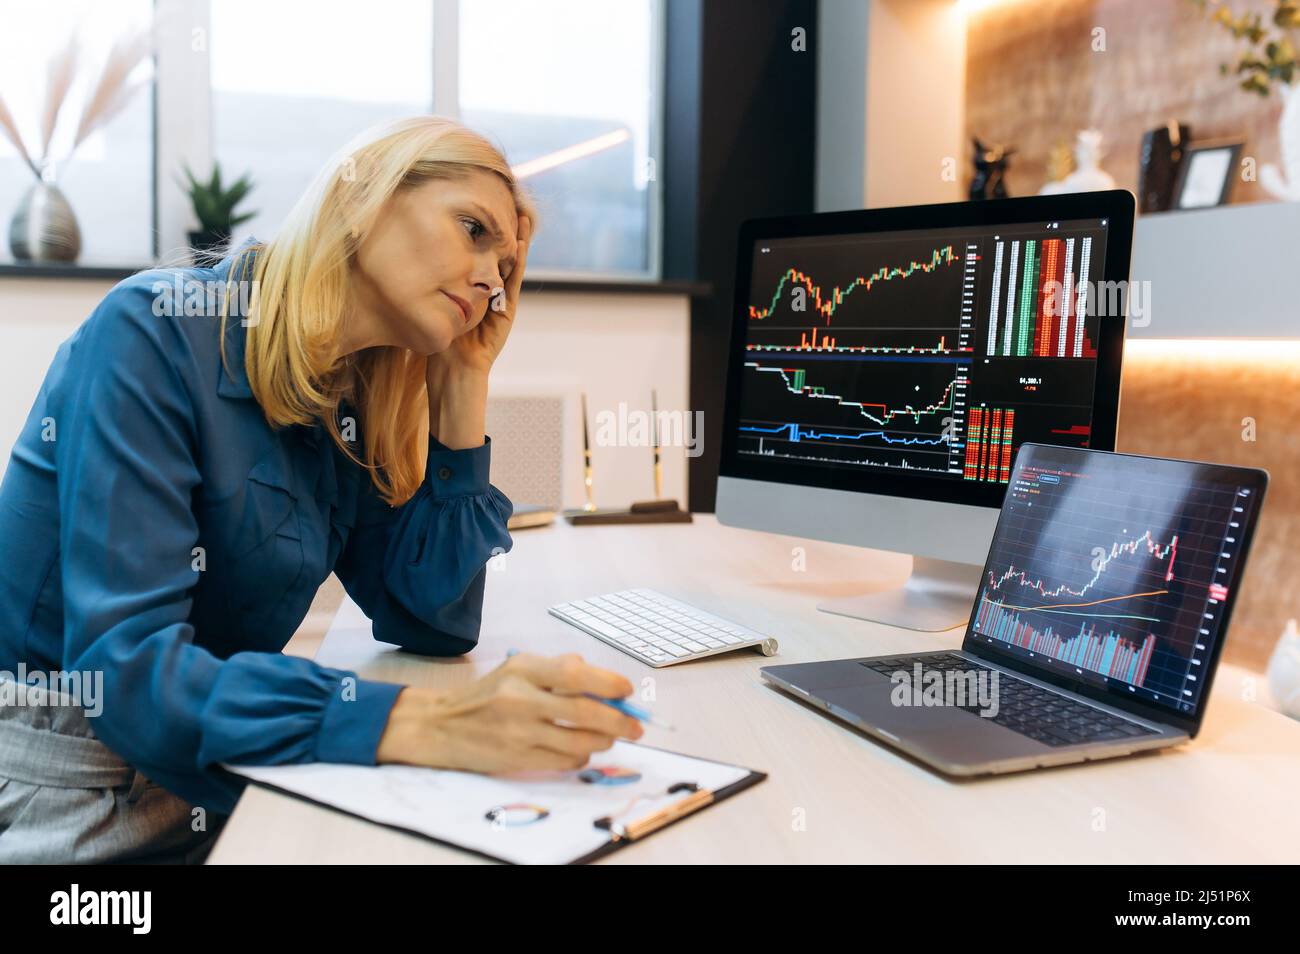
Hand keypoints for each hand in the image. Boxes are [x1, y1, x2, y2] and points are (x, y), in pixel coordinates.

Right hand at [375, 651, 643, 773]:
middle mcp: (521, 699)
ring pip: (579, 742)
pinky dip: (581, 757)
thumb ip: (558, 669)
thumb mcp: (517, 668)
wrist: (441, 725)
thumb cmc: (488, 693)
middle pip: (585, 712)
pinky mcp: (517, 759)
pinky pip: (563, 762)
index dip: (609, 684)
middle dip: (619, 721)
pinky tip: (581, 751)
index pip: (576, 674)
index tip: (627, 691)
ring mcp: (519, 732)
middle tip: (636, 726)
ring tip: (609, 738)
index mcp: (524, 669)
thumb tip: (603, 680)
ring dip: (604, 742)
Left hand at [428, 212, 531, 378]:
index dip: (485, 233)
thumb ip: (432, 285)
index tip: (484, 208)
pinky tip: (519, 242)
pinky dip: (518, 261)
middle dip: (505, 230)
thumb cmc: (442, 342)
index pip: (483, 255)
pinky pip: (514, 280)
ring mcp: (503, 300)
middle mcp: (492, 291)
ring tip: (522, 216)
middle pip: (501, 254)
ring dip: (519, 240)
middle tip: (510, 203)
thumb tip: (408, 260)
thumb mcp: (435, 304)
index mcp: (476, 289)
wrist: (455, 370)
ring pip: (512, 263)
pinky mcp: (509, 311)